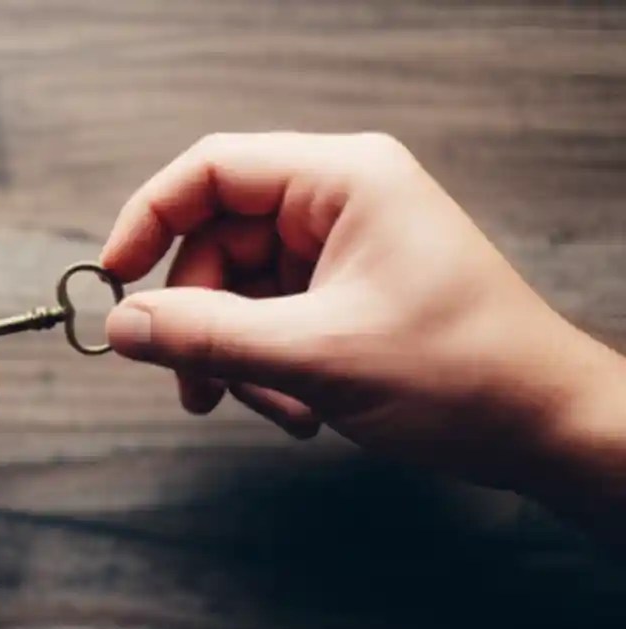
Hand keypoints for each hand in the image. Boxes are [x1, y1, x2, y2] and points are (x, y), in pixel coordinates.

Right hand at [100, 133, 625, 521]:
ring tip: (269, 410)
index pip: (213, 170)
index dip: (149, 218)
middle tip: (194, 386)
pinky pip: (270, 320)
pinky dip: (265, 368)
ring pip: (239, 290)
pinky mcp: (345, 292)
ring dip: (235, 357)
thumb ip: (205, 336)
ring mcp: (342, 248)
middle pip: (218, 241)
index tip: (113, 280)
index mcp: (343, 179)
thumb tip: (120, 325)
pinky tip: (296, 413)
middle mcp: (339, 201)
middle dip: (199, 320)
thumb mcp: (315, 356)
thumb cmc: (460, 375)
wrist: (544, 429)